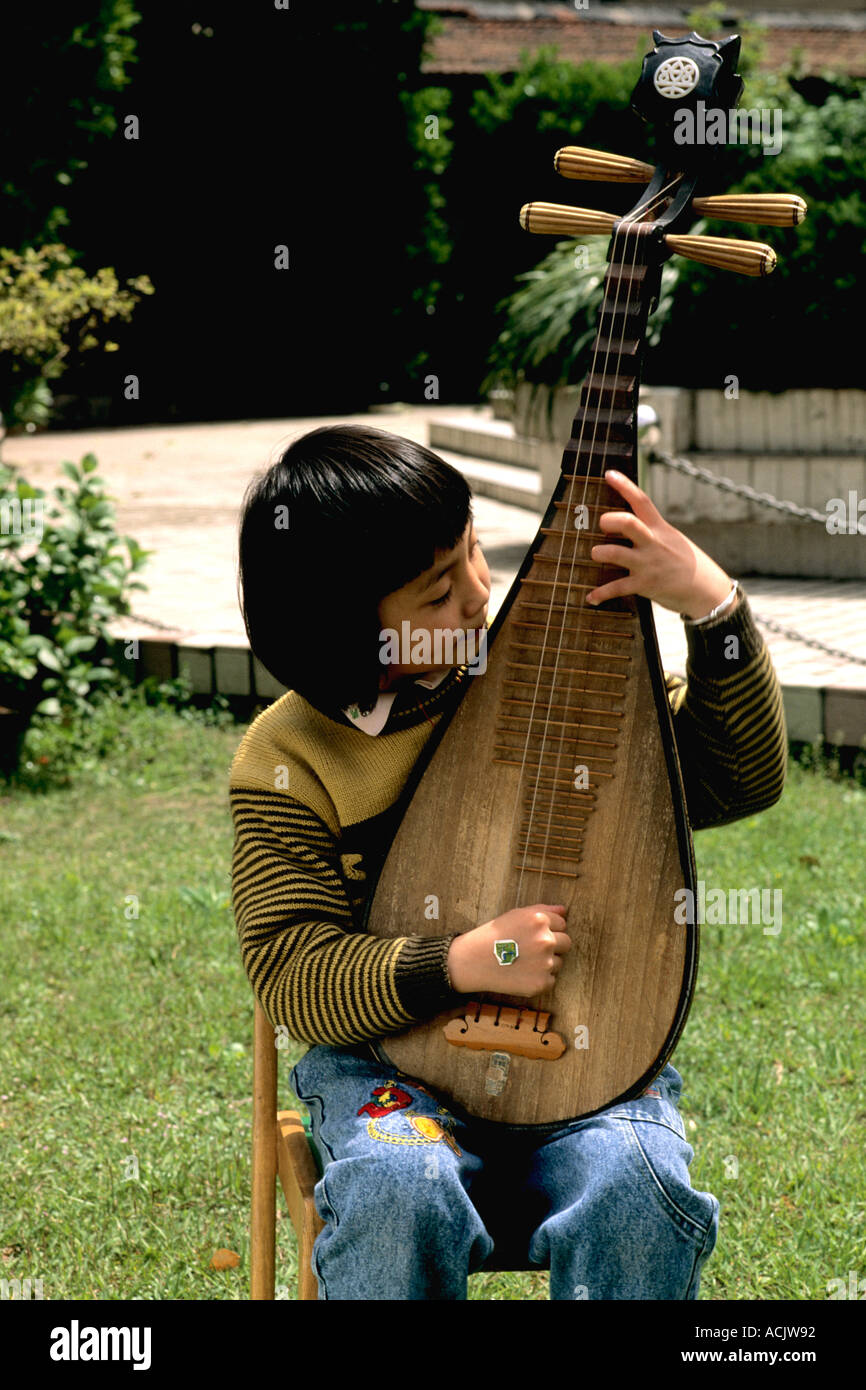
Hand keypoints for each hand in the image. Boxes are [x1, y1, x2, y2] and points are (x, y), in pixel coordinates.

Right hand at [447, 904, 570, 996]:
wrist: (473, 961)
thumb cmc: (494, 935)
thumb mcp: (515, 915)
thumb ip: (543, 910)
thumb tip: (564, 910)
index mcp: (540, 921)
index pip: (562, 924)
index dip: (549, 930)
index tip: (533, 936)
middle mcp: (546, 941)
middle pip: (566, 943)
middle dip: (553, 946)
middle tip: (531, 950)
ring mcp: (545, 963)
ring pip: (558, 963)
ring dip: (546, 963)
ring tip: (522, 962)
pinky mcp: (542, 983)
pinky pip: (551, 980)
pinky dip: (539, 979)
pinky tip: (521, 974)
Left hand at [586, 470, 733, 619]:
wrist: (707, 590)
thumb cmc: (687, 563)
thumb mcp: (673, 539)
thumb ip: (652, 531)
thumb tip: (626, 524)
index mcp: (660, 528)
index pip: (642, 501)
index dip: (624, 485)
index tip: (609, 473)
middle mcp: (653, 543)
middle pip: (627, 522)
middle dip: (608, 520)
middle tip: (602, 524)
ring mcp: (648, 564)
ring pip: (614, 554)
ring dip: (599, 553)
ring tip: (596, 555)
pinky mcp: (644, 584)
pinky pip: (616, 588)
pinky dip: (600, 594)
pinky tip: (591, 598)